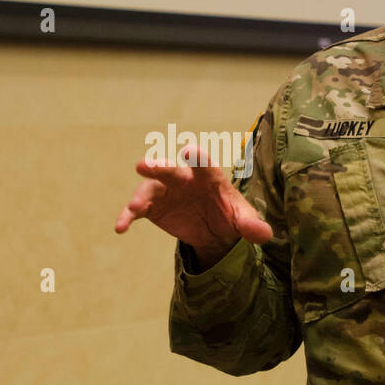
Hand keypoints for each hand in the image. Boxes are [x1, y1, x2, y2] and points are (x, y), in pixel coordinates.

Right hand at [114, 143, 272, 267]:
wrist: (214, 230)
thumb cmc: (230, 215)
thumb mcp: (243, 221)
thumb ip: (252, 225)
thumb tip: (264, 234)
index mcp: (208, 176)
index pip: (203, 163)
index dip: (197, 157)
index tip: (190, 151)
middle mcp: (183, 178)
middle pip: (170, 169)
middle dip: (158, 167)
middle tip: (143, 166)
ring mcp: (166, 191)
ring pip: (149, 188)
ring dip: (140, 196)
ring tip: (134, 207)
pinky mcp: (153, 207)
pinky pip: (137, 210)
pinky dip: (127, 216)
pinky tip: (120, 228)